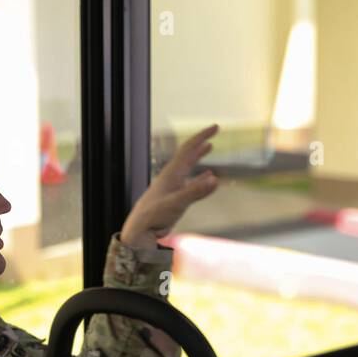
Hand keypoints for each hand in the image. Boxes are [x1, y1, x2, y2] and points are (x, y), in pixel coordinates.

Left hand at [120, 124, 219, 252]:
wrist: (141, 229)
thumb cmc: (154, 215)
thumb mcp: (177, 202)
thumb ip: (197, 191)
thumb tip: (216, 180)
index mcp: (172, 172)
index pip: (189, 148)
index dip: (202, 136)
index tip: (216, 127)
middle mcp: (172, 176)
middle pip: (188, 153)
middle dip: (201, 141)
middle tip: (214, 131)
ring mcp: (173, 186)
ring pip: (189, 166)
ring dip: (199, 156)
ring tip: (209, 147)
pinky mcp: (175, 197)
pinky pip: (191, 182)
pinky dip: (200, 177)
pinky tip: (209, 178)